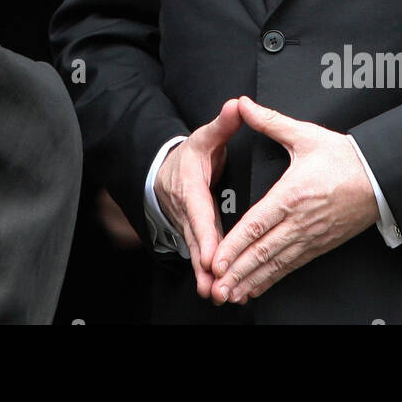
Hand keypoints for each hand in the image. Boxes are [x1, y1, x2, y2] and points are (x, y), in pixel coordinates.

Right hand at [154, 98, 242, 297]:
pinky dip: (209, 273)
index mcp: (190, 187)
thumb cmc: (188, 156)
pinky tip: (222, 290)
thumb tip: (237, 106)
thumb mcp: (204, 137)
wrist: (164, 170)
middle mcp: (187, 211)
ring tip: (218, 295)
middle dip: (205, 265)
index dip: (205, 235)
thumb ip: (222, 124)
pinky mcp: (195, 235)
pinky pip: (203, 254)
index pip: (198, 213)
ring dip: (206, 274)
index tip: (214, 253)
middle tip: (215, 286)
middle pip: (196, 241)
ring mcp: (189, 226)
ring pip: (198, 251)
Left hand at [210, 96, 377, 304]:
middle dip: (237, 273)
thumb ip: (269, 121)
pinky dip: (272, 279)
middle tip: (216, 289)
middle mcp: (299, 221)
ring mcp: (310, 236)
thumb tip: (243, 104)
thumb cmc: (344, 156)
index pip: (257, 225)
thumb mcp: (305, 134)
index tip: (216, 261)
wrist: (382, 177)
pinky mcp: (320, 245)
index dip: (235, 246)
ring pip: (276, 264)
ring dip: (252, 281)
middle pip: (262, 252)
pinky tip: (256, 288)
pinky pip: (292, 265)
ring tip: (231, 295)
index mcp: (292, 194)